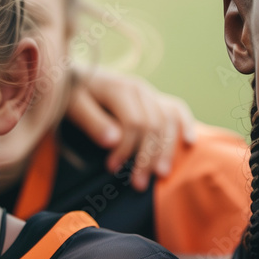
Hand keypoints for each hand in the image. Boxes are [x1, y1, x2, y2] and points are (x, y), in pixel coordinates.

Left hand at [67, 67, 195, 190]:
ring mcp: (148, 92)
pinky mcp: (152, 97)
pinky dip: (186, 124)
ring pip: (168, 121)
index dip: (126, 149)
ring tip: (161, 175)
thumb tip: (113, 141)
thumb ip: (91, 121)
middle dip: (147, 157)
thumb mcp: (72, 105)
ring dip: (166, 150)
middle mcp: (138, 88)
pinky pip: (176, 108)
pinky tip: (189, 143)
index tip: (111, 168)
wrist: (72, 74)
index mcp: (118, 88)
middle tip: (138, 184)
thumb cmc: (69, 92)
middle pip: (154, 125)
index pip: (134, 123)